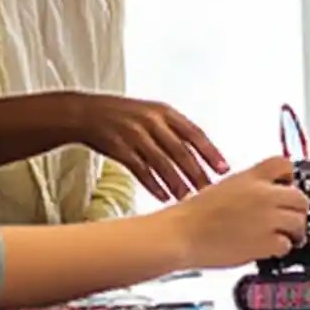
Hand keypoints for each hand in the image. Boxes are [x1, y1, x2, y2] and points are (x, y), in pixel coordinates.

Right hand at [63, 93, 229, 202]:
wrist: (86, 113)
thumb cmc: (125, 115)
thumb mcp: (153, 114)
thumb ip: (176, 131)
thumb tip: (203, 154)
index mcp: (165, 112)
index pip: (195, 133)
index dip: (210, 152)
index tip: (223, 169)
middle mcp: (152, 121)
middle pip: (180, 151)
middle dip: (197, 172)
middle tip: (209, 190)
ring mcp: (134, 134)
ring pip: (161, 162)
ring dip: (176, 182)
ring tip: (188, 198)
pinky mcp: (118, 147)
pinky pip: (140, 169)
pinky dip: (153, 184)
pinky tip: (163, 196)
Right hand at [162, 156, 307, 268]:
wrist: (180, 235)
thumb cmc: (194, 215)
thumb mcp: (225, 187)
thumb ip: (250, 188)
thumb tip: (266, 195)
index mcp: (252, 177)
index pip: (286, 164)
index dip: (290, 177)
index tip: (287, 187)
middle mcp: (264, 195)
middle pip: (301, 198)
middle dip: (297, 210)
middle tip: (289, 219)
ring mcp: (268, 218)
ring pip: (299, 222)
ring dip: (293, 231)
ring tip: (281, 236)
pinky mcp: (266, 241)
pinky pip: (287, 245)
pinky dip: (281, 249)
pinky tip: (268, 248)